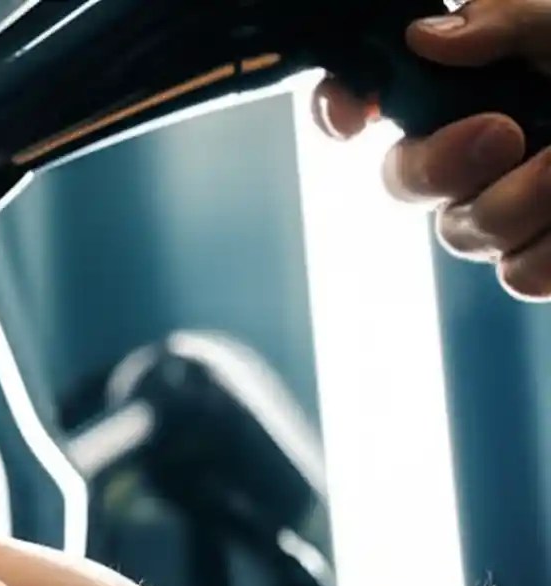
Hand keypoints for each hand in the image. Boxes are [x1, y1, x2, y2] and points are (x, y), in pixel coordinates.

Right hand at [313, 0, 550, 300]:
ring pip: (463, 233)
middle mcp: (478, 150)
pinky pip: (520, 275)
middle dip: (442, 164)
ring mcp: (512, 209)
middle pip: (402, 182)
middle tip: (507, 133)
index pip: (370, 97)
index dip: (341, 106)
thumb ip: (506, 18)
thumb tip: (427, 37)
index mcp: (472, 88)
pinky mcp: (549, 258)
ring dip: (526, 201)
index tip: (355, 116)